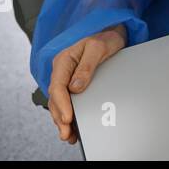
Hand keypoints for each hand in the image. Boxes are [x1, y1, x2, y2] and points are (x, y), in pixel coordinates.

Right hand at [48, 24, 126, 144]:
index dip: (61, 104)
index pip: (57, 86)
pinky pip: (67, 101)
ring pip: (59, 103)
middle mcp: (62, 70)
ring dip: (62, 120)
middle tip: (66, 133)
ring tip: (68, 135)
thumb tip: (76, 87)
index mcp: (63, 61)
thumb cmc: (105, 38)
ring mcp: (67, 78)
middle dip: (60, 117)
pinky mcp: (74, 83)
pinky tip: (72, 127)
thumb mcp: (98, 48)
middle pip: (56, 98)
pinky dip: (68, 115)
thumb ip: (86, 66)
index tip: (68, 117)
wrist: (112, 33)